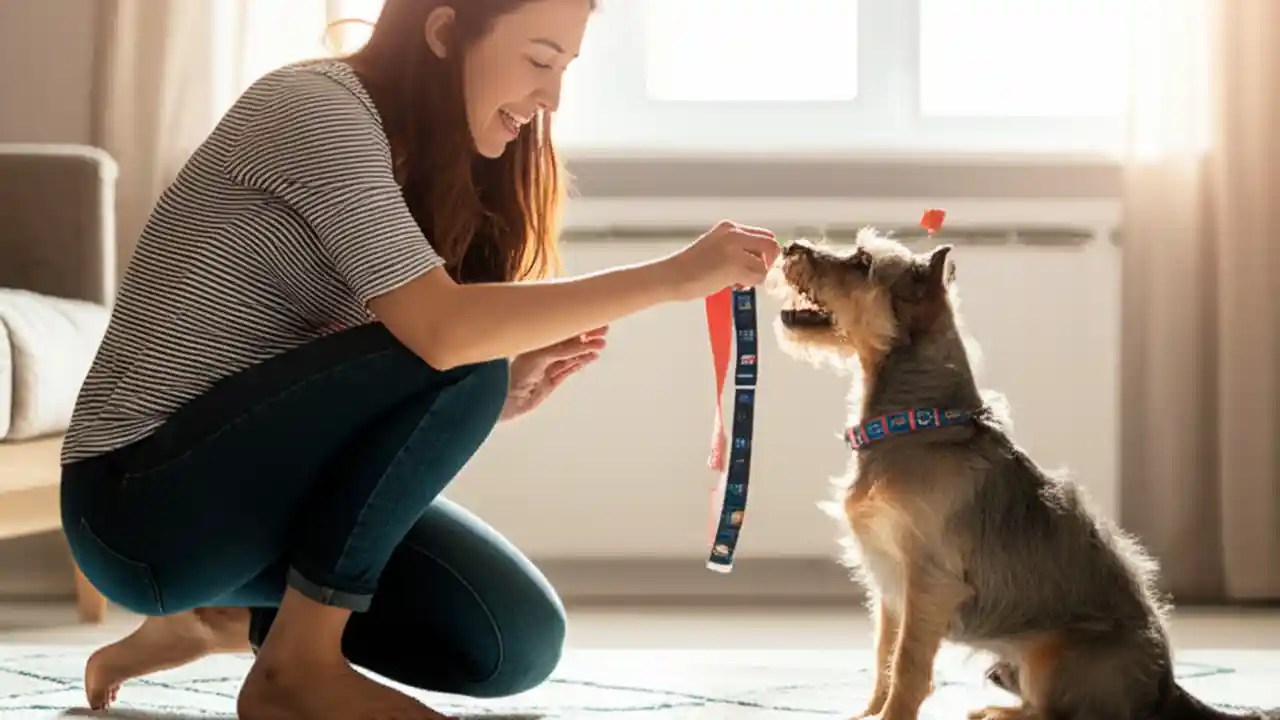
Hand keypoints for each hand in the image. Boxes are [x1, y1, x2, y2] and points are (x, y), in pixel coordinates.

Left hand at [500, 326, 607, 421]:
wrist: (508, 399)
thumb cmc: (517, 373)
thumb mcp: (543, 356)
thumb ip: (565, 350)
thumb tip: (585, 342)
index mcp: (534, 339)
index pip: (560, 328)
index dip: (576, 324)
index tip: (593, 319)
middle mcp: (541, 351)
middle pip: (568, 341)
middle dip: (585, 336)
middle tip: (603, 330)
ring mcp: (547, 366)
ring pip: (571, 355)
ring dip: (586, 349)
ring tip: (601, 344)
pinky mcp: (552, 381)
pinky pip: (570, 369)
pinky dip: (581, 362)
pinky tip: (592, 356)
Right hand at [662, 220, 780, 301]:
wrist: (672, 276)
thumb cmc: (689, 268)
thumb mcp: (714, 247)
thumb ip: (735, 248)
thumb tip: (758, 260)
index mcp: (728, 227)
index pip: (762, 235)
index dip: (763, 253)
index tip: (753, 265)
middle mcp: (734, 233)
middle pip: (770, 244)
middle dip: (767, 262)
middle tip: (753, 274)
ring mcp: (734, 248)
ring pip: (765, 263)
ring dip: (755, 275)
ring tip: (737, 281)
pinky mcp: (734, 265)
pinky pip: (758, 276)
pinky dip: (750, 284)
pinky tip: (733, 285)